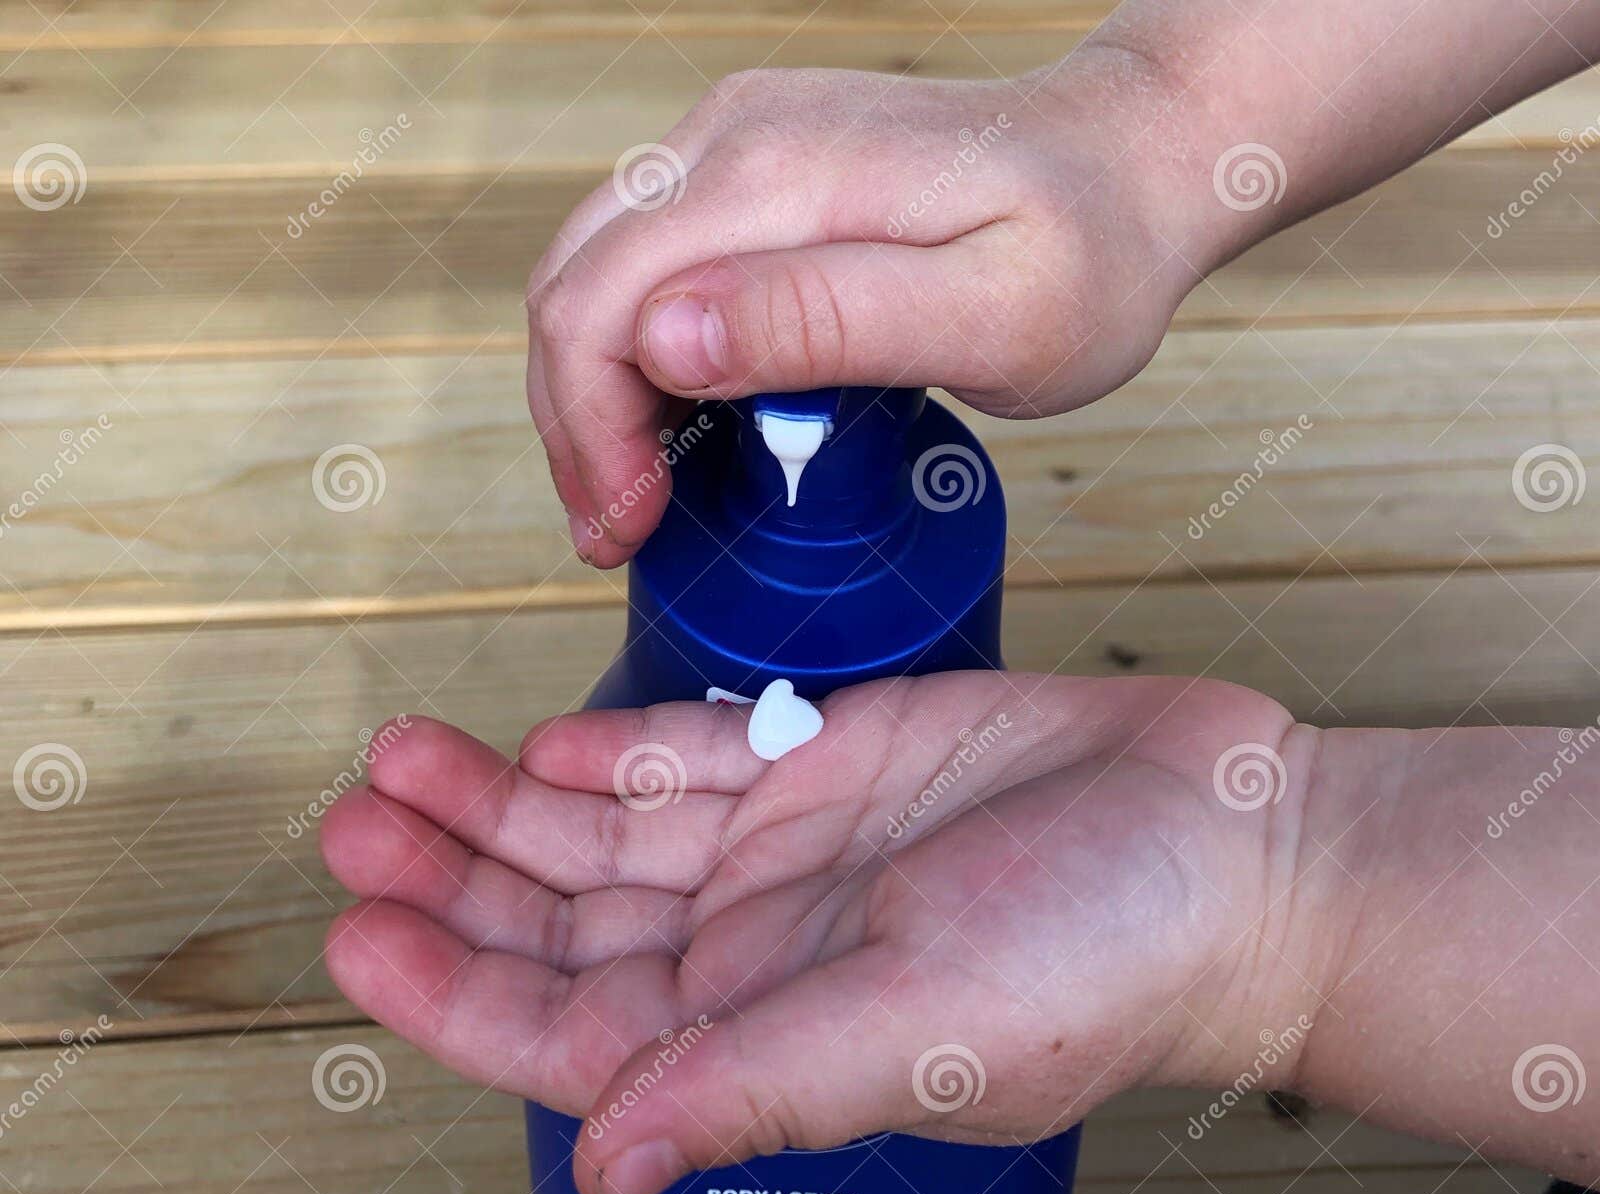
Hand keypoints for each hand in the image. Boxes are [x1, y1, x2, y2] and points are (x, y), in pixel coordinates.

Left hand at [320, 671, 1345, 1193]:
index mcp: (763, 1036)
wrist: (1232, 842)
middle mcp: (757, 950)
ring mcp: (785, 852)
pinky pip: (689, 757)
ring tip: (405, 760)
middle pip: (563, 922)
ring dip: (502, 800)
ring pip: (603, 831)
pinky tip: (549, 741)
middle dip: (451, 876)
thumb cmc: (1108, 960)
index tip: (355, 938)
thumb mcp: (924, 1029)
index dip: (453, 991)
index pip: (568, 1031)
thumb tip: (608, 1168)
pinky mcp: (828, 760)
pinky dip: (613, 747)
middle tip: (355, 820)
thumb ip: (756, 1084)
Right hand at [526, 55, 1196, 565]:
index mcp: (780, 176)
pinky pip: (644, 255)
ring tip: (637, 493)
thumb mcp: (991, 317)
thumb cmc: (1089, 256)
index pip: (603, 305)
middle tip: (619, 532)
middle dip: (576, 425)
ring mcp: (737, 136)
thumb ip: (827, 320)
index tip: (633, 529)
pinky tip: (675, 419)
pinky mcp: (751, 156)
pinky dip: (632, 348)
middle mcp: (736, 136)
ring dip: (593, 391)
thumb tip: (663, 335)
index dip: (593, 434)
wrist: (1129, 163)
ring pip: (594, 270)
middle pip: (576, 286)